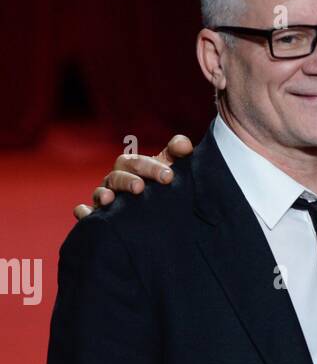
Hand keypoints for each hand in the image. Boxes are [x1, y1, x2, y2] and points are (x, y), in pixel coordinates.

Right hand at [73, 134, 193, 219]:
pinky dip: (84, 214)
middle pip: (117, 176)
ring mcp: (106, 199)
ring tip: (109, 199)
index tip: (169, 177)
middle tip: (140, 188)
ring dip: (103, 194)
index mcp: (132, 168)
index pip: (137, 162)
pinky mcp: (98, 218)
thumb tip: (185, 146)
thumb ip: (177, 152)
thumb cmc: (159, 185)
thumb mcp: (168, 168)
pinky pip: (87, 215)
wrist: (153, 213)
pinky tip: (84, 214)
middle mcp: (116, 181)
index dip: (151, 167)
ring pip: (100, 193)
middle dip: (128, 180)